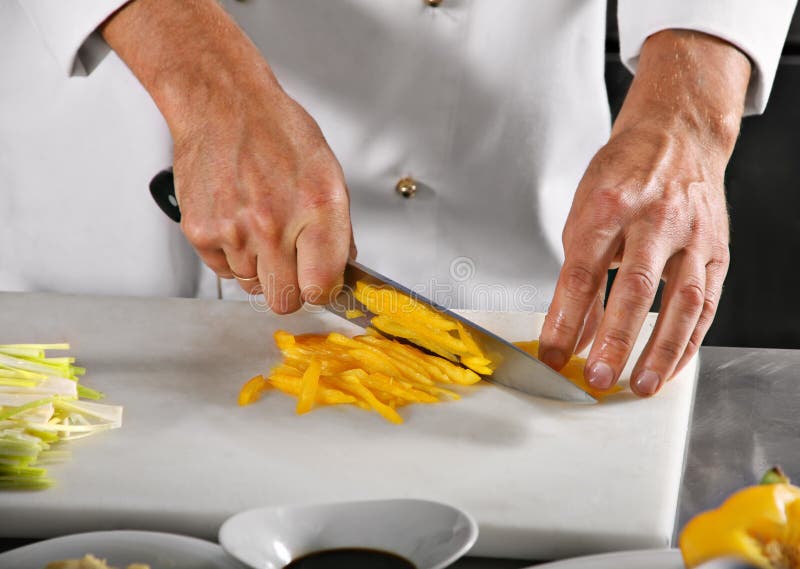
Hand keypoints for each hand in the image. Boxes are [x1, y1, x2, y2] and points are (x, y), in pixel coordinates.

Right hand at [102, 0, 353, 312]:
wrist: (222, 103)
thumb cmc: (276, 131)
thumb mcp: (328, 173)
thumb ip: (337, 228)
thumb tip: (340, 266)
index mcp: (317, 210)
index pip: (322, 288)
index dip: (322, 292)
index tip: (320, 285)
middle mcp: (275, 225)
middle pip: (284, 301)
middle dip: (290, 288)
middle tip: (290, 265)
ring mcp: (235, 232)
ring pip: (251, 286)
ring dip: (258, 267)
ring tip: (259, 227)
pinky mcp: (201, 233)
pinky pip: (222, 270)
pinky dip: (231, 255)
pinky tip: (237, 221)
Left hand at [538, 30, 750, 396]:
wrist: (676, 136)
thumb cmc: (623, 175)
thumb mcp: (585, 215)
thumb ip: (579, 278)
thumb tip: (572, 335)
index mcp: (608, 206)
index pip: (581, 273)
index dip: (564, 320)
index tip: (552, 356)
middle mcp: (653, 218)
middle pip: (633, 287)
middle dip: (615, 339)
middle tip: (598, 378)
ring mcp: (692, 234)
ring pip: (680, 301)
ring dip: (660, 350)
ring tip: (641, 385)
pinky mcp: (717, 250)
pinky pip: (706, 303)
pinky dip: (688, 340)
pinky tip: (672, 366)